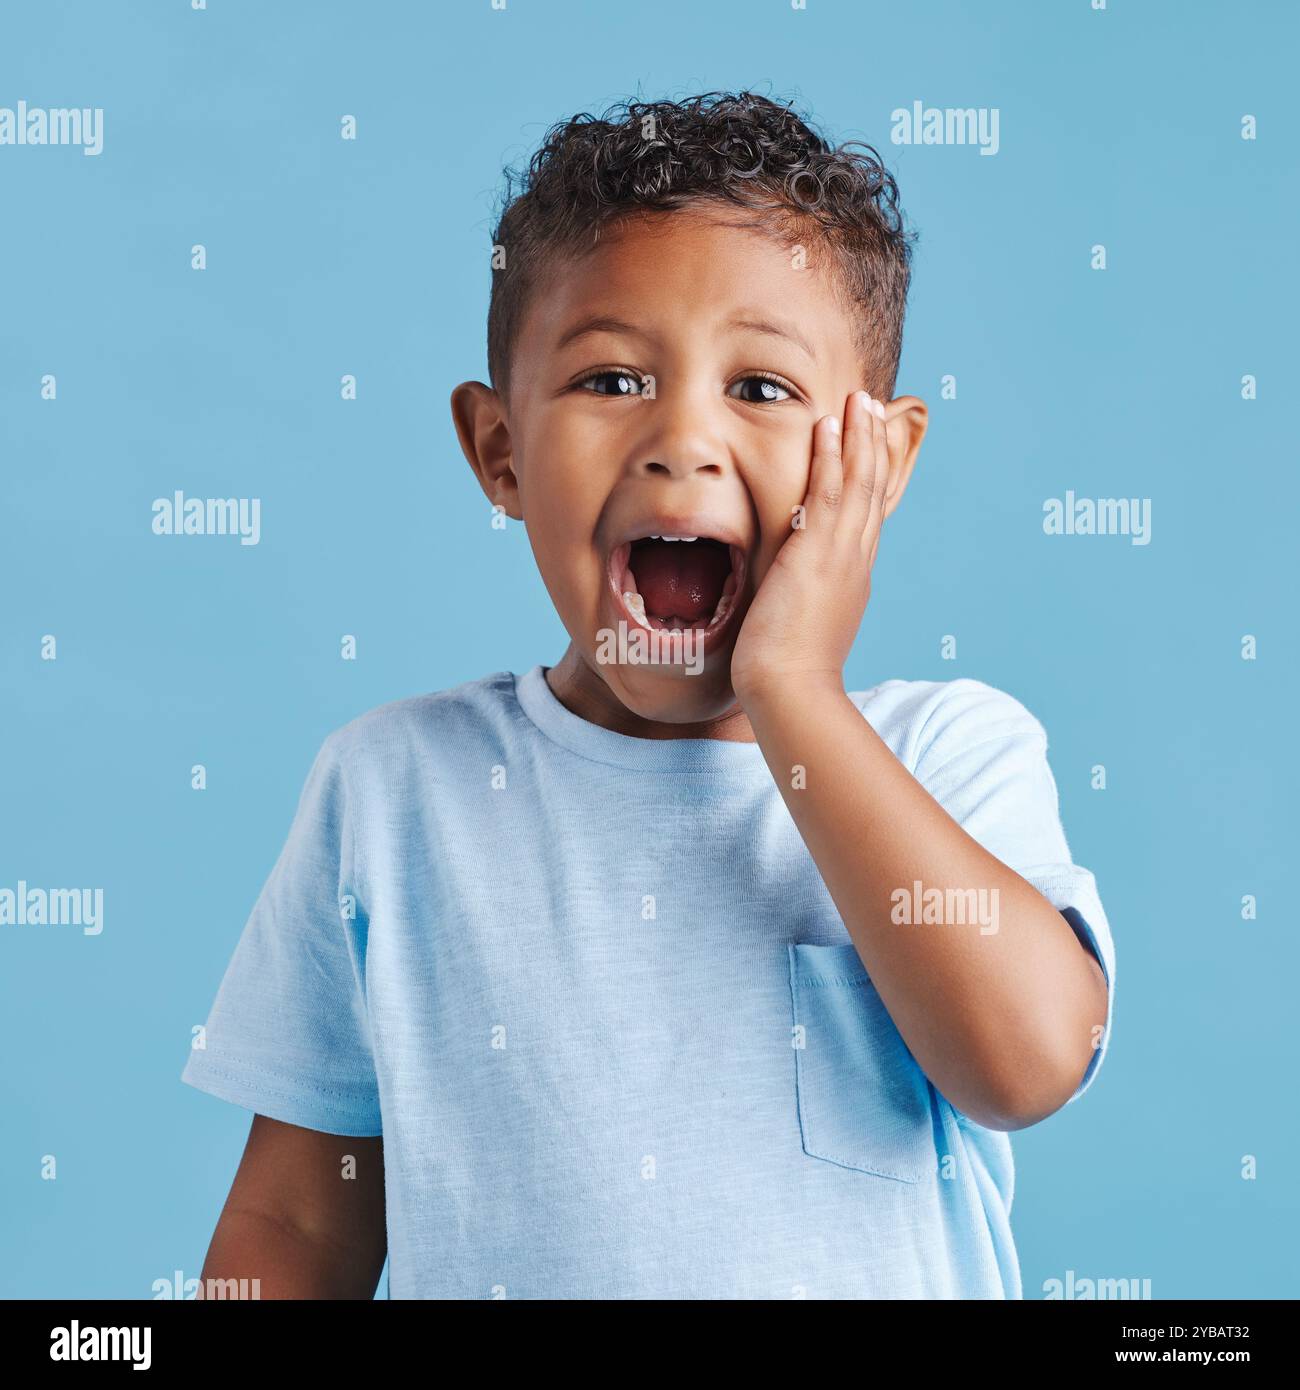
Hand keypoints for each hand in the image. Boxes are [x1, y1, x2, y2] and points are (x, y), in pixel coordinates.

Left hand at [730, 389, 888, 703]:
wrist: (790, 690)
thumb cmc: (787, 673)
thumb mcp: (802, 627)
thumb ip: (801, 602)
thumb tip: (787, 597)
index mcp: (852, 578)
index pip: (866, 517)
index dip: (871, 478)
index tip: (870, 447)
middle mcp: (855, 561)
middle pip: (873, 492)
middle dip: (873, 446)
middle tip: (874, 408)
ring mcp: (841, 555)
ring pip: (859, 483)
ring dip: (859, 437)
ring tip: (858, 400)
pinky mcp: (819, 552)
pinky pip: (831, 491)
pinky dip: (833, 455)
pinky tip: (829, 425)